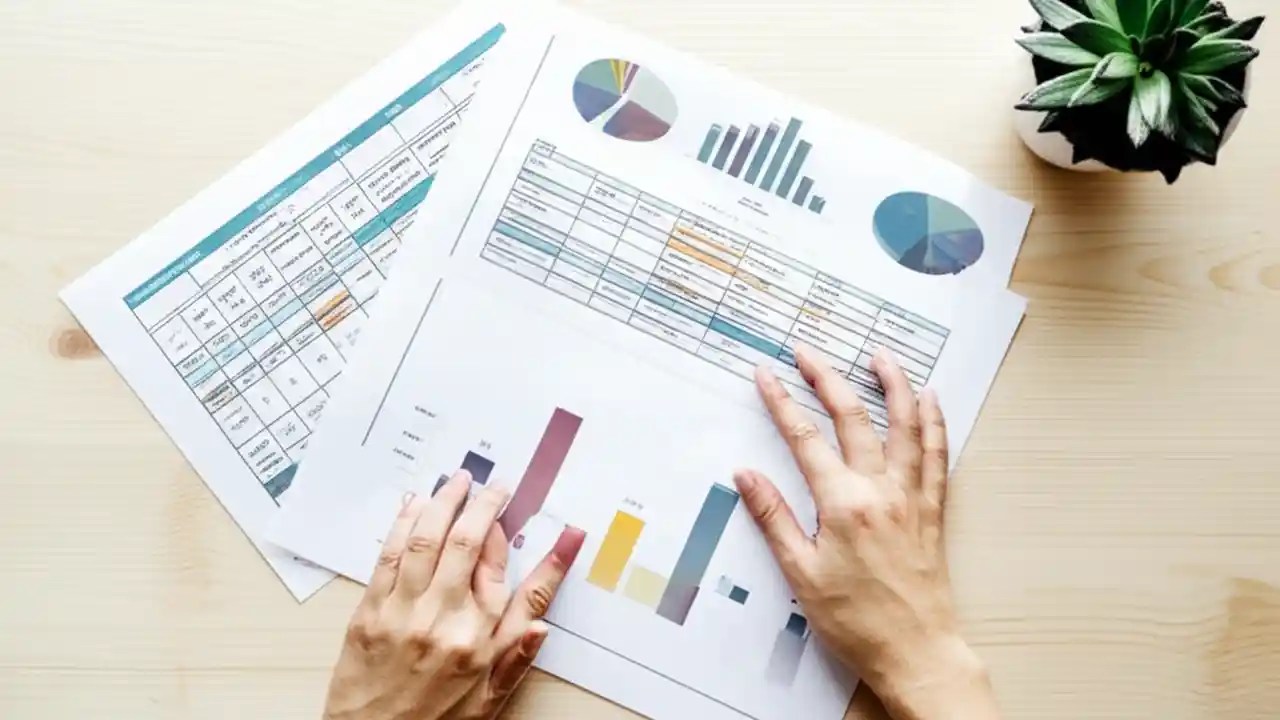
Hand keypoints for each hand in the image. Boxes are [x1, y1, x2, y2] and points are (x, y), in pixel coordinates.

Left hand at [323, 473, 585, 719]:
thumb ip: (518, 656)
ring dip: (444, 502)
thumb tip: (545, 624)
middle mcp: (445, 618)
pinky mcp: (371, 612)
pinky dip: (403, 524)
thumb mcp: (491, 698)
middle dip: (484, 504)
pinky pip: (390, 556)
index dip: (508, 535)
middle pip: (469, 543)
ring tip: (458, 481)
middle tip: (493, 485)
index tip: (517, 511)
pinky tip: (415, 505)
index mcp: (480, 638)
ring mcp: (405, 612)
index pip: (503, 570)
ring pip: (428, 539)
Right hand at [734, 345, 998, 719]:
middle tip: (808, 351)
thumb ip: (774, 518)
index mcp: (843, 504)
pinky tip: (931, 401)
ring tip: (882, 355)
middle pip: (854, 418)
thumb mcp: (801, 573)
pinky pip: (937, 454)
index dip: (782, 402)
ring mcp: (911, 497)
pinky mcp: (932, 510)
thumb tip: (746, 475)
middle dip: (828, 377)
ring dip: (894, 384)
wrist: (916, 652)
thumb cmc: (856, 621)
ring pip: (906, 425)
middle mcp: (881, 490)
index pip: (804, 438)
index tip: (766, 375)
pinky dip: (934, 423)